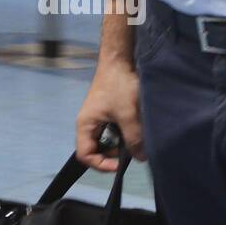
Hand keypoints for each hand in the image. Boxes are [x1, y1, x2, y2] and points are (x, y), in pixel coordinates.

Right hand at [76, 56, 144, 171]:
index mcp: (85, 124)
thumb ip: (133, 139)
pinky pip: (113, 132)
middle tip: (131, 149)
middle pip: (96, 150)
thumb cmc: (119, 85)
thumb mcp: (128, 115)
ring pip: (107, 142)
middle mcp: (89, 123)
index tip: (121, 162)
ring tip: (135, 137)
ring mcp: (99, 119)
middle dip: (113, 154)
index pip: (85, 155)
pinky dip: (124, 134)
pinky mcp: (109, 113)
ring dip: (121, 144)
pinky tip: (135, 127)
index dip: (102, 164)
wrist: (121, 60)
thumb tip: (140, 158)